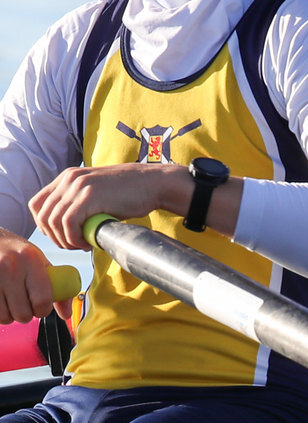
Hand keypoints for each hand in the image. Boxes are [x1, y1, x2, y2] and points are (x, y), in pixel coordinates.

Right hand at [0, 233, 55, 323]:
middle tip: (25, 305)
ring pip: (5, 316)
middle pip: (22, 313)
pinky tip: (2, 300)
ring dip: (10, 315)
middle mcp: (10, 267)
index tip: (41, 308)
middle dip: (26, 315)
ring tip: (11, 302)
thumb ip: (57, 287)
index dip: (43, 310)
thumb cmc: (19, 254)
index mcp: (31, 260)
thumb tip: (66, 314)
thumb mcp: (40, 263)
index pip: (42, 300)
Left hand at [29, 163, 187, 251]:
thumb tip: (66, 228)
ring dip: (65, 240)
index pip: (37, 204)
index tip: (61, 235)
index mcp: (68, 177)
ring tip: (83, 245)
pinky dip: (74, 238)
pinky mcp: (89, 196)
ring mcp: (77, 186)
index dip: (44, 225)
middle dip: (55, 236)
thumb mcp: (97, 193)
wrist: (155, 183)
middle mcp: (69, 179)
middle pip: (42, 215)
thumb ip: (79, 203)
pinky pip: (68, 223)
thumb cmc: (131, 193)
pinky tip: (89, 242)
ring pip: (53, 221)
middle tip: (74, 245)